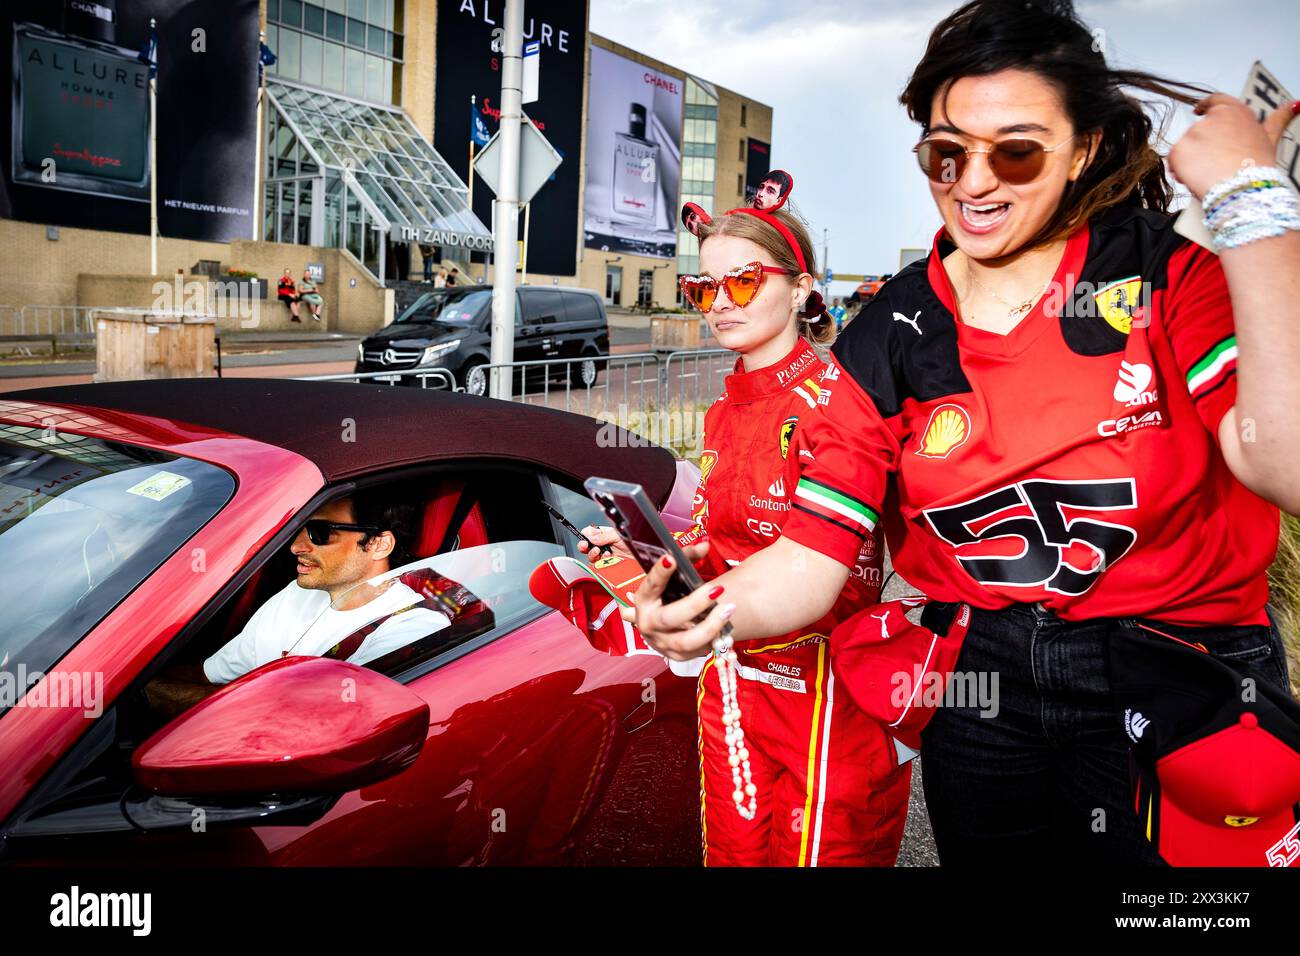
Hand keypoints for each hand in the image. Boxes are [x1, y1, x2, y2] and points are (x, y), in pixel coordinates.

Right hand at [577, 525, 632, 562]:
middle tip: (585, 545)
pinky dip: (601, 562)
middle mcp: (603, 545)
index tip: (585, 537)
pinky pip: (598, 566)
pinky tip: (607, 557)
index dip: (585, 535)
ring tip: (598, 551)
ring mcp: (604, 556)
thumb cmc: (634, 545)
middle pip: (586, 546)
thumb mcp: (619, 536)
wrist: (643, 558)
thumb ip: (605, 535)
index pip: (589, 533)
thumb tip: (592, 537)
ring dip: (592, 554)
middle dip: (583, 546)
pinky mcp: (607, 566)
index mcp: (604, 535)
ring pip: (590, 557)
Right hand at [618, 545, 733, 660]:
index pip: (651, 585)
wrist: (665, 627)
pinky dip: (712, 638)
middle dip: (695, 603)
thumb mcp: (673, 579)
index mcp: (644, 600)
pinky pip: (697, 651)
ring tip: (728, 609)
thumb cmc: (670, 596)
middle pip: (670, 617)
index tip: (671, 557)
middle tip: (717, 589)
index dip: (660, 572)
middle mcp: (648, 623)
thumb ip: (688, 559)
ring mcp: (661, 643)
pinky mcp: (677, 656)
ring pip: (685, 641)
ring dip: (710, 626)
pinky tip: (725, 626)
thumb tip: (705, 545)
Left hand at [1168, 94, 1296, 200]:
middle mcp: (1212, 118)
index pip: (1215, 101)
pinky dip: (1180, 170)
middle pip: (1199, 132)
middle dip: (1203, 148)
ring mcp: (1193, 134)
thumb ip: (1279, 119)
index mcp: (1234, 111)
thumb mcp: (1269, 138)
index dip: (1205, 105)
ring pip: (1187, 148)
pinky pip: (1174, 161)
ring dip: (1192, 160)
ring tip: (1211, 174)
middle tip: (1216, 165)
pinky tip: (1196, 178)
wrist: (1243, 190)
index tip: (1199, 110)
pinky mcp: (1179, 150)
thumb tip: (1296, 104)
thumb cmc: (1258, 167)